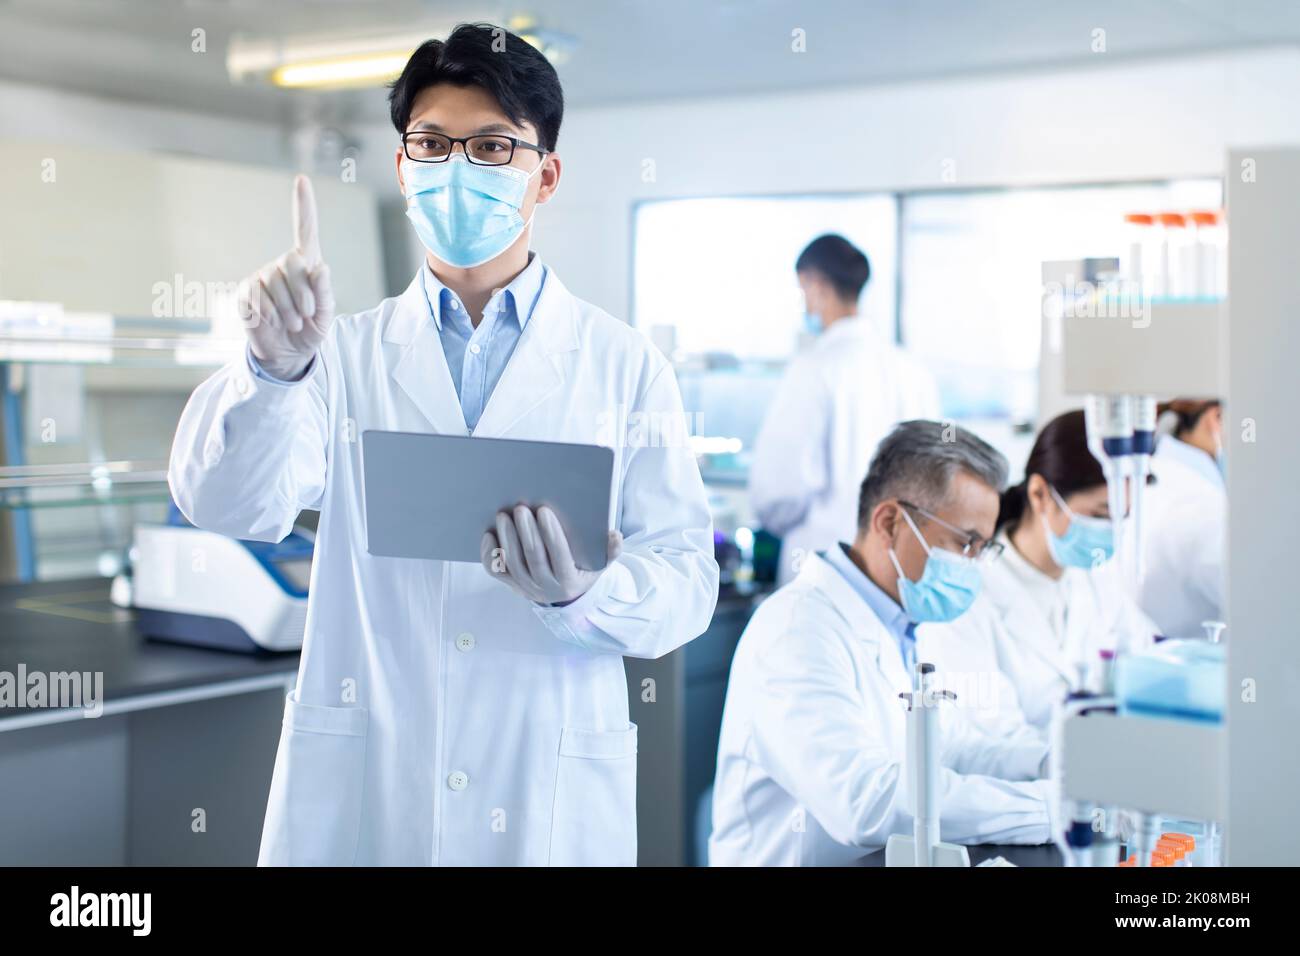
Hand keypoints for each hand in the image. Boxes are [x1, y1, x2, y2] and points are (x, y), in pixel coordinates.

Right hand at [238, 175, 334, 380]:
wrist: (288, 354)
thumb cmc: (310, 330)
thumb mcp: (326, 316)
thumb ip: (325, 292)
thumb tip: (320, 267)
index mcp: (306, 265)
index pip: (305, 230)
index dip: (303, 205)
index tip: (301, 180)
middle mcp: (282, 265)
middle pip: (291, 262)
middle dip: (304, 294)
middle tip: (307, 315)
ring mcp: (262, 277)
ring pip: (275, 284)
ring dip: (288, 310)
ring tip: (293, 323)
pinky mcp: (246, 292)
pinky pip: (257, 297)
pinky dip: (269, 314)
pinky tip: (273, 322)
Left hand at [480, 505, 622, 605]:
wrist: (567, 596)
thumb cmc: (583, 570)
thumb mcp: (600, 564)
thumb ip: (611, 550)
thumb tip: (614, 535)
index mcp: (569, 581)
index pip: (559, 556)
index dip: (551, 534)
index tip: (544, 511)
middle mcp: (546, 587)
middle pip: (532, 559)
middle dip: (525, 532)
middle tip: (521, 508)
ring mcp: (526, 588)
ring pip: (513, 563)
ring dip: (507, 539)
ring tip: (503, 516)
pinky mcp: (511, 585)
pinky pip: (496, 571)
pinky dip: (490, 554)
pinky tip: (488, 534)